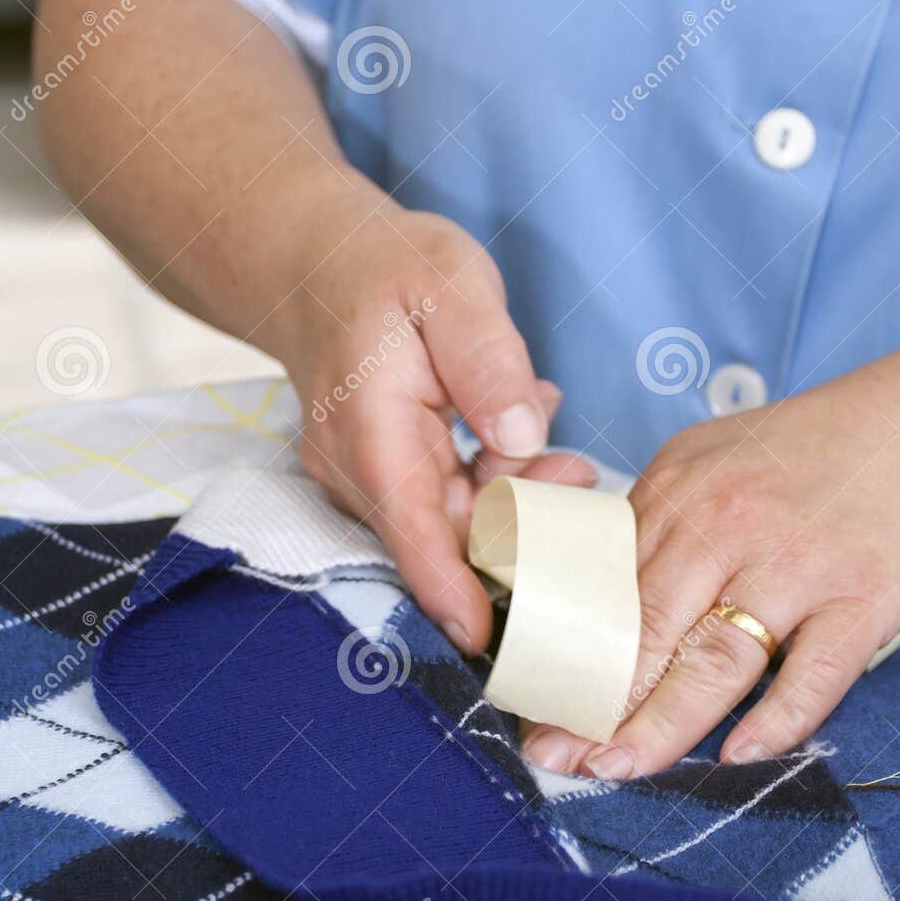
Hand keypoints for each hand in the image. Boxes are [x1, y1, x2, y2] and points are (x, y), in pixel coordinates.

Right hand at [279, 193, 594, 651]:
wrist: (322, 264)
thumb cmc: (389, 266)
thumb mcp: (452, 284)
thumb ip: (488, 358)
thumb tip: (521, 439)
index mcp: (371, 429)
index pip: (412, 529)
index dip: (452, 589)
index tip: (488, 636)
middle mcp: (357, 470)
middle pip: (447, 536)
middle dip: (522, 524)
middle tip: (577, 473)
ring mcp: (366, 481)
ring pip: (454, 523)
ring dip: (513, 495)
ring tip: (550, 435)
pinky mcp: (386, 481)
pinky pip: (450, 502)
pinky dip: (494, 477)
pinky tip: (513, 426)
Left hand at [523, 367, 899, 778]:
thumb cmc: (807, 453)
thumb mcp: (707, 459)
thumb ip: (653, 523)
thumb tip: (596, 597)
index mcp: (679, 495)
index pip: (608, 590)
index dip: (570, 653)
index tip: (538, 701)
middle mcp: (729, 530)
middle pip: (648, 632)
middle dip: (595, 701)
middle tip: (556, 753)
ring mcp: (797, 568)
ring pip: (716, 661)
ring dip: (662, 724)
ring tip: (618, 766)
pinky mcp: (860, 601)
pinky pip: (813, 674)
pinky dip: (777, 719)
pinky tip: (739, 755)